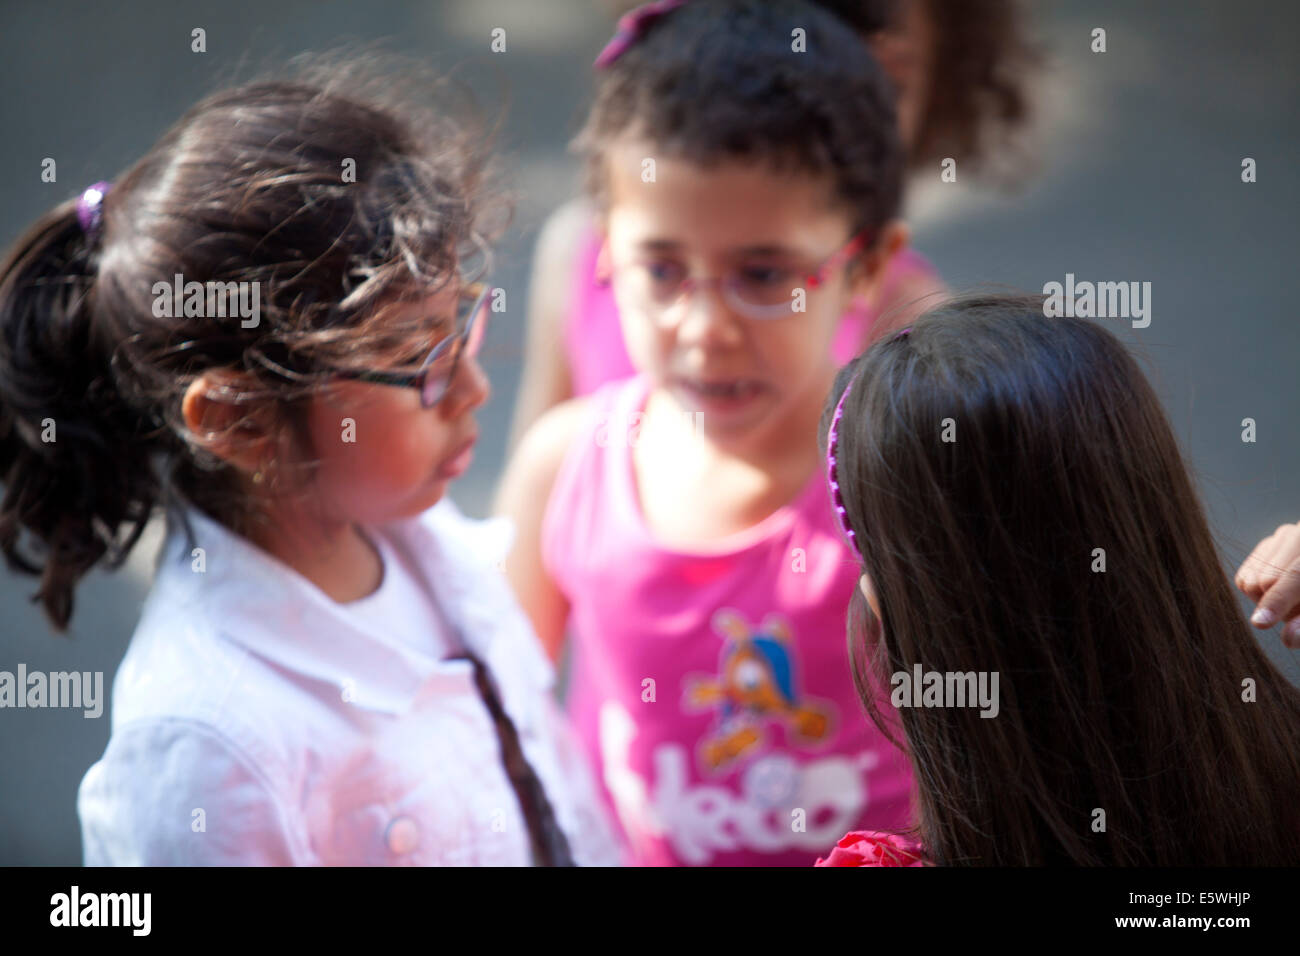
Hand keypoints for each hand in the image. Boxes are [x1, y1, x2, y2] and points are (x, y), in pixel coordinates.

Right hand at [1235, 522, 1299, 647]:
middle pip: (1265, 580)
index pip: (1295, 575)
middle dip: (1276, 606)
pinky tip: (1280, 591)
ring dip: (1266, 600)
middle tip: (1298, 611)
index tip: (1260, 623)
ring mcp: (1283, 536)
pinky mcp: (1268, 544)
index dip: (1278, 601)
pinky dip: (1257, 591)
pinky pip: (1245, 578)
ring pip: (1250, 579)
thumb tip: (1288, 639)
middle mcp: (1299, 535)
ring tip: (1293, 601)